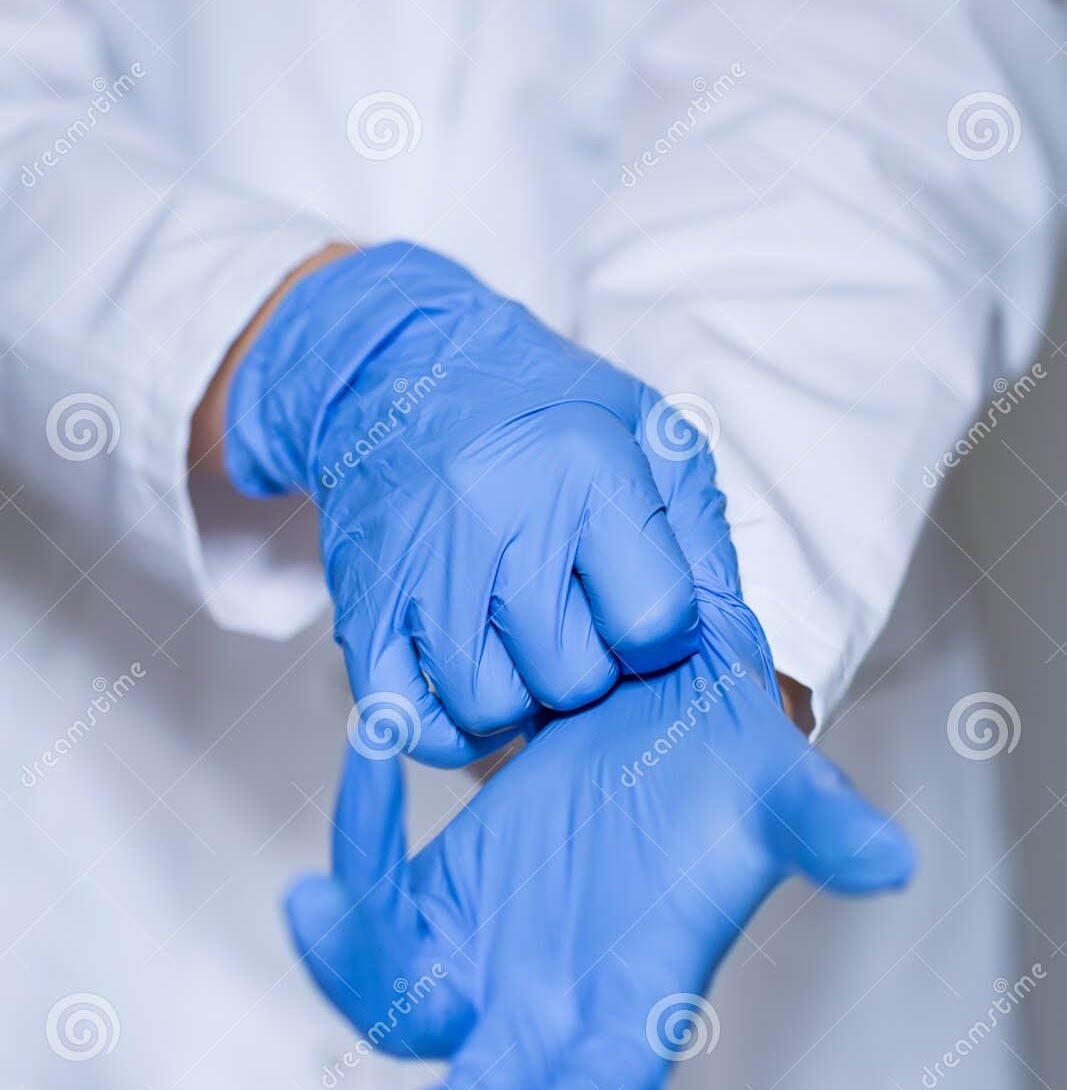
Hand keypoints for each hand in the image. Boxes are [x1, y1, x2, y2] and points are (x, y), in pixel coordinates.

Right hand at [222, 243, 700, 765]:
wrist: (398, 365)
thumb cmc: (540, 407)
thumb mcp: (648, 431)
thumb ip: (700, 535)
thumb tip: (724, 640)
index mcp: (583, 469)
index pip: (654, 622)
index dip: (661, 634)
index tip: (638, 605)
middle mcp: (496, 519)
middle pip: (573, 680)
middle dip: (588, 667)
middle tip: (574, 620)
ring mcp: (419, 568)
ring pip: (492, 710)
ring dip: (519, 698)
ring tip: (521, 644)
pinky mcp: (362, 606)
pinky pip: (412, 724)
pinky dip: (450, 724)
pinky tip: (472, 676)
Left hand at [286, 578, 912, 1089]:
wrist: (652, 704)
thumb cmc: (724, 766)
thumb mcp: (771, 787)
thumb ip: (817, 825)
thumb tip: (892, 862)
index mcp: (641, 993)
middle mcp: (552, 998)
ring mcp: (483, 950)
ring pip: (398, 1003)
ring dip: (347, 966)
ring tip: (312, 899)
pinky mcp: (433, 892)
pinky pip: (374, 897)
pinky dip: (357, 849)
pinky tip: (369, 752)